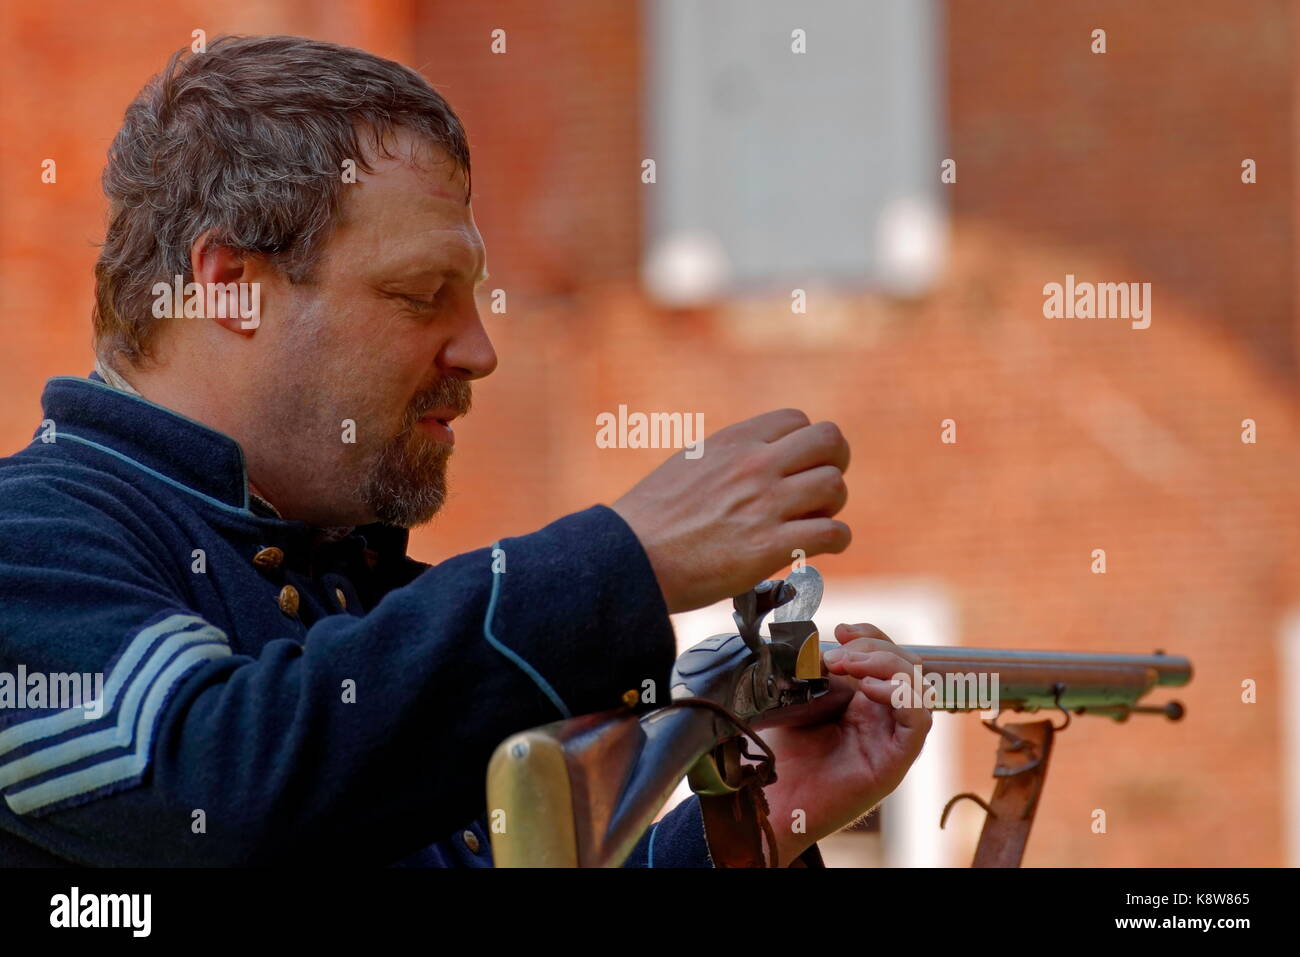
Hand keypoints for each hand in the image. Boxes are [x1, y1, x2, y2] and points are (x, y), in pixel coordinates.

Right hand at [611, 409, 850, 613]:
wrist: (629, 560)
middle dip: (835, 463)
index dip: (807, 444)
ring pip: (835, 486)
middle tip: (821, 489)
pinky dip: (835, 540)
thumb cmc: (651, 520)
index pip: (797, 420)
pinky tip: (821, 548)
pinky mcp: (770, 548)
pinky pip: (833, 532)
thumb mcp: (689, 465)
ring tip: (812, 522)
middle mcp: (754, 466)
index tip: (800, 467)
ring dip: (831, 506)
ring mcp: (764, 505)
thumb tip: (759, 460)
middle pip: (829, 441)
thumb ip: (728, 457)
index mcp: (732, 442)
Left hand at [759, 623, 931, 863]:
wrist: (771, 802)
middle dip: (872, 648)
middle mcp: (882, 719)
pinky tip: (868, 689)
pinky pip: (919, 722)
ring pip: (917, 689)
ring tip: (848, 666)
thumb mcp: (796, 701)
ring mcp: (890, 740)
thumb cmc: (780, 756)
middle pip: (905, 667)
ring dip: (886, 665)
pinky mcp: (893, 763)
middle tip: (835, 654)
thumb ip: (813, 672)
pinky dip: (901, 696)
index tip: (841, 630)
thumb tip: (816, 639)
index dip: (870, 636)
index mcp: (862, 702)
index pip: (885, 656)